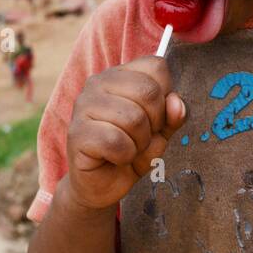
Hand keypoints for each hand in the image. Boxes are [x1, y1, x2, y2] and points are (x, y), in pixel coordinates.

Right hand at [64, 56, 186, 211]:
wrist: (101, 185)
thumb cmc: (130, 152)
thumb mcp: (160, 133)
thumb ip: (172, 116)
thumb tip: (175, 104)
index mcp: (120, 75)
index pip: (155, 67)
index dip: (165, 96)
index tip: (155, 118)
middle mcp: (98, 83)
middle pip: (148, 91)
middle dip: (155, 122)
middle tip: (141, 138)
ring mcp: (84, 106)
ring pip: (133, 118)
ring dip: (139, 143)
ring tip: (127, 148)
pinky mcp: (77, 133)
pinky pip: (116, 141)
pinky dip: (124, 155)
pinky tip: (114, 158)